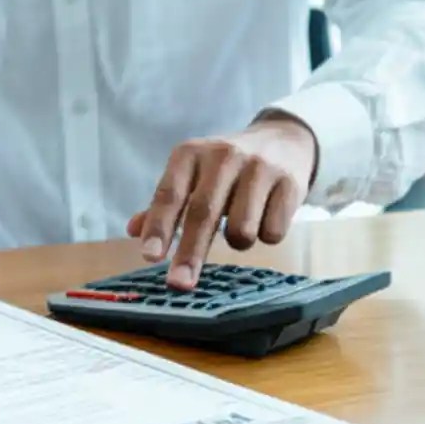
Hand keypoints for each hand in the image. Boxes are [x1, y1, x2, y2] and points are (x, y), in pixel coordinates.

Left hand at [127, 115, 317, 289]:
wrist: (283, 139)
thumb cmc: (225, 166)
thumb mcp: (192, 174)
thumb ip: (165, 203)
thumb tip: (133, 230)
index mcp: (190, 154)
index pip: (169, 195)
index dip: (159, 227)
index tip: (150, 257)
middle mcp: (223, 156)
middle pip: (203, 214)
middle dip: (190, 253)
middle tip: (179, 284)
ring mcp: (259, 168)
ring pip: (241, 229)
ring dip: (236, 242)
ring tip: (239, 226)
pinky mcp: (291, 183)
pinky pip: (273, 232)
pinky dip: (266, 235)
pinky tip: (266, 216)